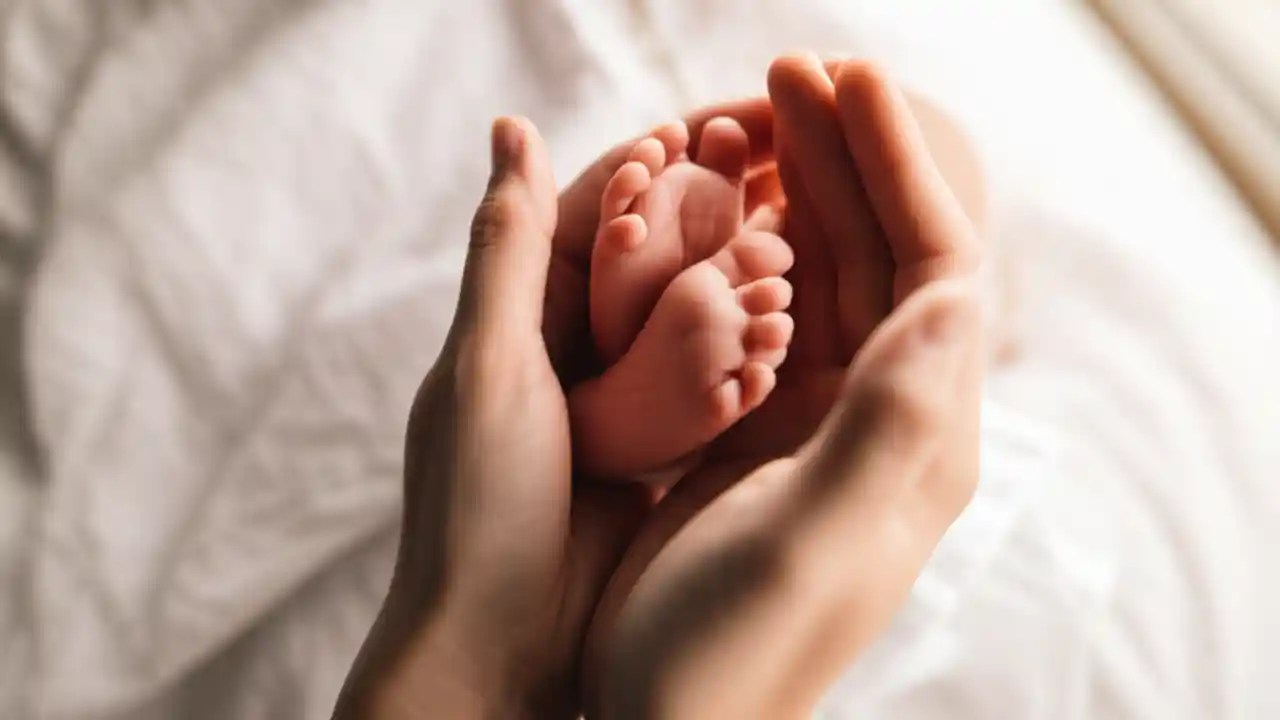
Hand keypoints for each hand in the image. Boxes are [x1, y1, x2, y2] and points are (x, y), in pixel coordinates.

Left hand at [333, 102, 776, 719]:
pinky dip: (746, 353)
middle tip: (791, 170)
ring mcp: (617, 401)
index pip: (597, 208)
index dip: (662, 156)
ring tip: (804, 238)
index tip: (738, 117)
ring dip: (739, 278)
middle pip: (651, 255)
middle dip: (715, 210)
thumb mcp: (487, 365)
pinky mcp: (654, 452)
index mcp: (517, 314)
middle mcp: (568, 348)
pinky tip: (798, 324)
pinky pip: (708, 384)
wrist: (502, 646)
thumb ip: (506, 249)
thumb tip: (512, 125)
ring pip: (687, 317)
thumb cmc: (477, 506)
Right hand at [584, 56, 984, 718]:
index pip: (936, 270)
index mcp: (915, 440)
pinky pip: (775, 316)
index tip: (850, 81)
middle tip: (795, 66)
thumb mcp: (809, 542)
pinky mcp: (765, 433)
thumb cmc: (728, 651)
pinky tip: (725, 207)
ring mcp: (823, 425)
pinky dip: (755, 249)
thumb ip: (890, 425)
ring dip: (805, 189)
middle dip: (850, 156)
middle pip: (887, 257)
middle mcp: (885, 423)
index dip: (901, 169)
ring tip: (761, 110)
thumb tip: (951, 296)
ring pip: (831, 277)